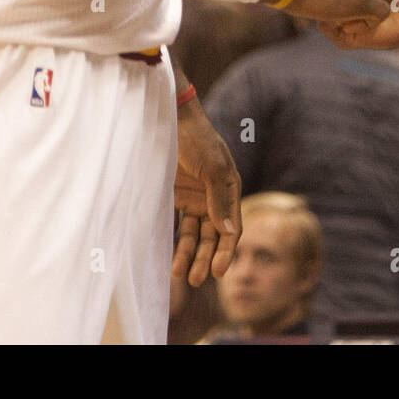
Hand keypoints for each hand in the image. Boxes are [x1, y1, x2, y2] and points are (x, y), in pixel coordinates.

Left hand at [171, 100, 240, 287]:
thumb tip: (229, 231)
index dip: (226, 251)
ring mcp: (193, 198)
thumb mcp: (212, 166)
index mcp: (229, 190)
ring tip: (178, 273)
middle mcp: (213, 198)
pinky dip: (173, 240)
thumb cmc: (197, 139)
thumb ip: (218, 198)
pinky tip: (167, 256)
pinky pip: (175, 224)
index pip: (231, 228)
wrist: (169, 118)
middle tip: (195, 279)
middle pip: (213, 236)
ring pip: (194, 234)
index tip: (218, 273)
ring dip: (188, 253)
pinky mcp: (174, 196)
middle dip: (205, 258)